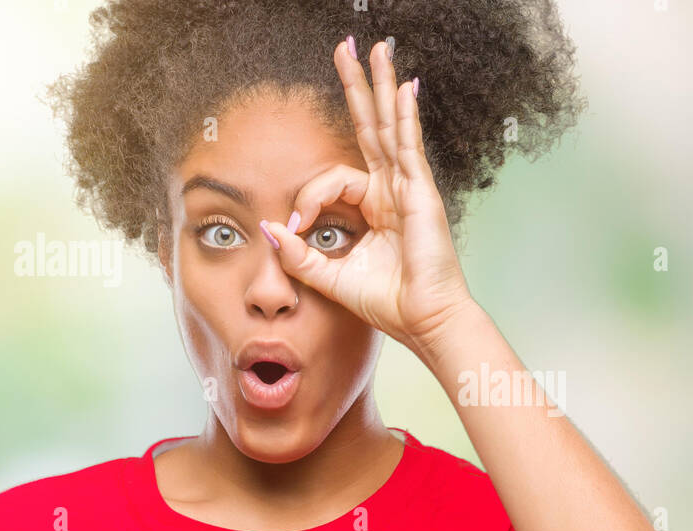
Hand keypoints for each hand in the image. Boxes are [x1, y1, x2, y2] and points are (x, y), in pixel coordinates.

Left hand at [261, 38, 476, 355]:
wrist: (423, 321)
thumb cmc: (389, 304)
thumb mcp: (330, 277)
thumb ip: (299, 254)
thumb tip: (269, 227)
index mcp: (374, 209)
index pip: (333, 180)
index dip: (307, 198)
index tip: (294, 228)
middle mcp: (393, 192)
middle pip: (370, 128)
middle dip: (357, 88)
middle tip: (346, 48)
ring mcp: (409, 189)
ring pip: (390, 126)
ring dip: (381, 86)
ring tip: (376, 49)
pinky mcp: (420, 193)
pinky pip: (408, 146)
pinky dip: (405, 115)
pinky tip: (402, 86)